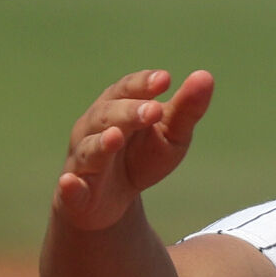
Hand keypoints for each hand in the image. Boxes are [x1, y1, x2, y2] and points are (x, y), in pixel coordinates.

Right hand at [54, 69, 214, 231]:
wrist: (114, 200)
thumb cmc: (142, 157)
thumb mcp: (172, 134)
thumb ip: (186, 108)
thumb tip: (205, 75)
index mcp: (116, 109)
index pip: (126, 90)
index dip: (143, 84)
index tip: (165, 79)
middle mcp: (93, 129)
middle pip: (108, 116)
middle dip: (129, 112)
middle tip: (155, 110)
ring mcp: (82, 160)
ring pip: (90, 148)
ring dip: (102, 143)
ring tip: (116, 136)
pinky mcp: (76, 193)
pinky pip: (70, 189)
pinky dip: (70, 186)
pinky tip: (69, 182)